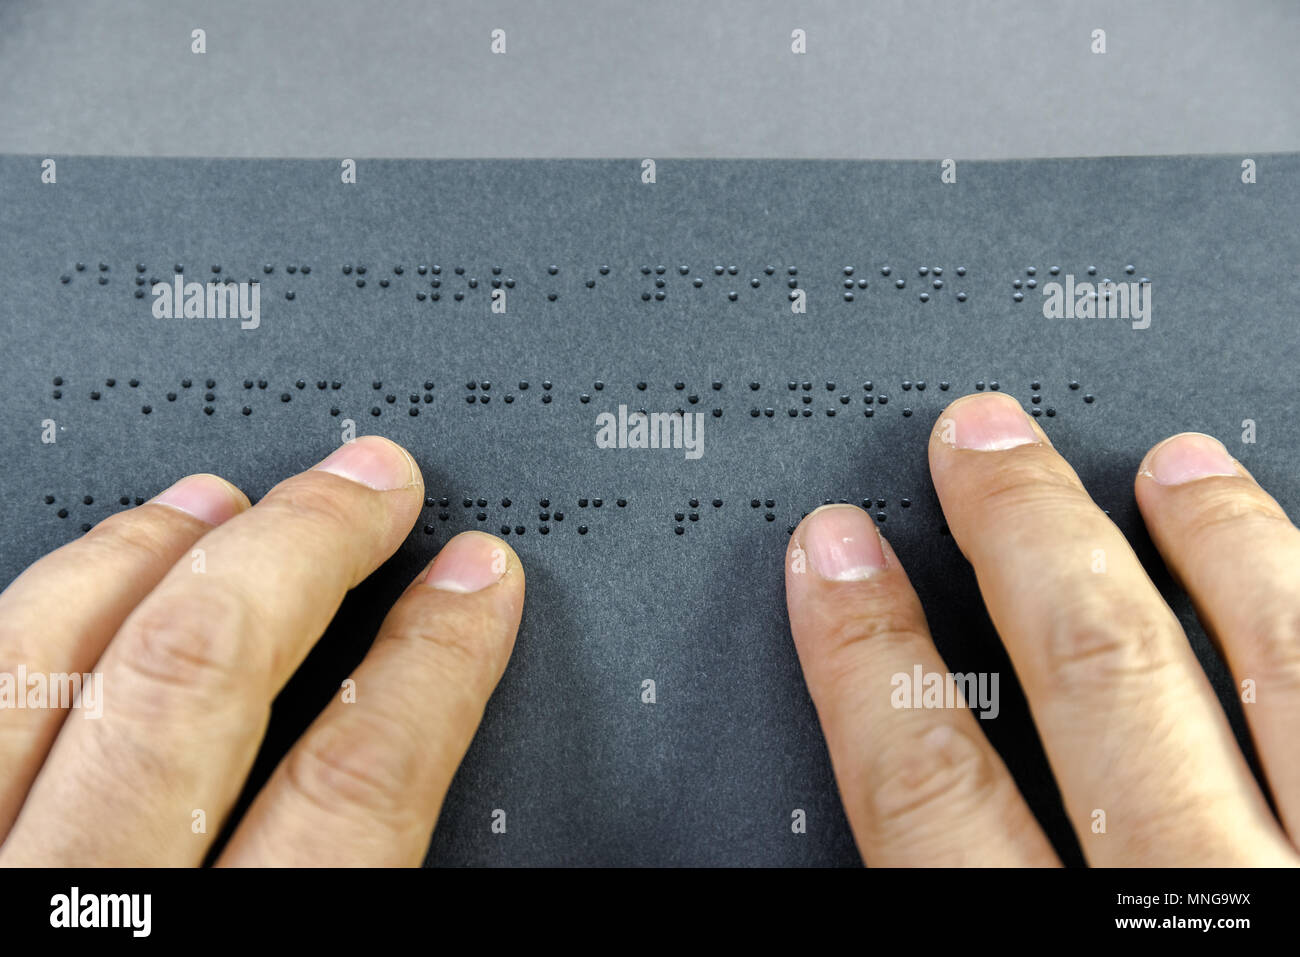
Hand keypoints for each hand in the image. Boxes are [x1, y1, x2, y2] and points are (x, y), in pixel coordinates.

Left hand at [0, 436, 523, 865]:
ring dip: (148, 558)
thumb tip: (444, 750)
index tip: (473, 586)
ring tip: (223, 497)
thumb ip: (367, 878)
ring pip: (45, 665)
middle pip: (199, 679)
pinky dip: (30, 617)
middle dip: (303, 550)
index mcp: (234, 951)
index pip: (355, 786)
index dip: (434, 663)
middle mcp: (82, 910)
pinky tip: (79, 582)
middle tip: (369, 485)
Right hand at [785, 391, 1299, 865]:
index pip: (928, 789)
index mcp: (1042, 944)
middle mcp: (1201, 905)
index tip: (838, 561)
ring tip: (1181, 470)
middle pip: (1097, 682)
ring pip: (1281, 671)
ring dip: (1225, 552)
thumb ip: (947, 888)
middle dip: (1028, 539)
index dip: (868, 655)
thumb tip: (873, 815)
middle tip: (986, 448)